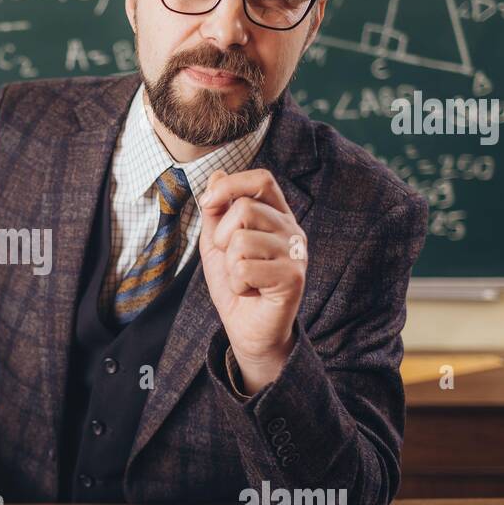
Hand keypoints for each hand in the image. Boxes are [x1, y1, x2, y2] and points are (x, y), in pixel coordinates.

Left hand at [197, 168, 305, 388]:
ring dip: (229, 266)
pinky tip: (250, 291)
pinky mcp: (293, 277)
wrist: (248, 329)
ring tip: (242, 279)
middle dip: (222, 238)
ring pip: (241, 241)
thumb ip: (216, 212)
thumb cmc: (236, 285)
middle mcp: (292, 229)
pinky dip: (236, 284)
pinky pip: (245, 268)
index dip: (231, 184)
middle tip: (231, 261)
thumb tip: (216, 174)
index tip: (208, 202)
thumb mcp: (217, 244)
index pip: (262, 179)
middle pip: (244, 209)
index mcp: (277, 216)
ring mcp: (296, 253)